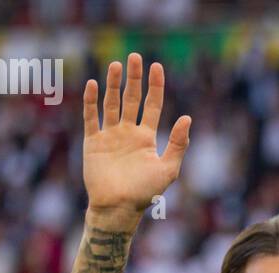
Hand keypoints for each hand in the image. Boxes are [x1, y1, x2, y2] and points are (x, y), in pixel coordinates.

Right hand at [83, 52, 190, 230]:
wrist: (118, 208)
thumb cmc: (145, 193)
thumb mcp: (167, 169)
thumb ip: (177, 144)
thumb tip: (187, 119)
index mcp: (147, 138)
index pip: (152, 105)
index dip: (155, 87)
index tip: (157, 67)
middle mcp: (129, 133)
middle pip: (131, 99)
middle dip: (134, 79)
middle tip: (136, 57)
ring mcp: (110, 136)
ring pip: (111, 103)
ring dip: (113, 85)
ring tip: (116, 65)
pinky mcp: (93, 142)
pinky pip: (91, 117)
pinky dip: (91, 102)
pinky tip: (93, 85)